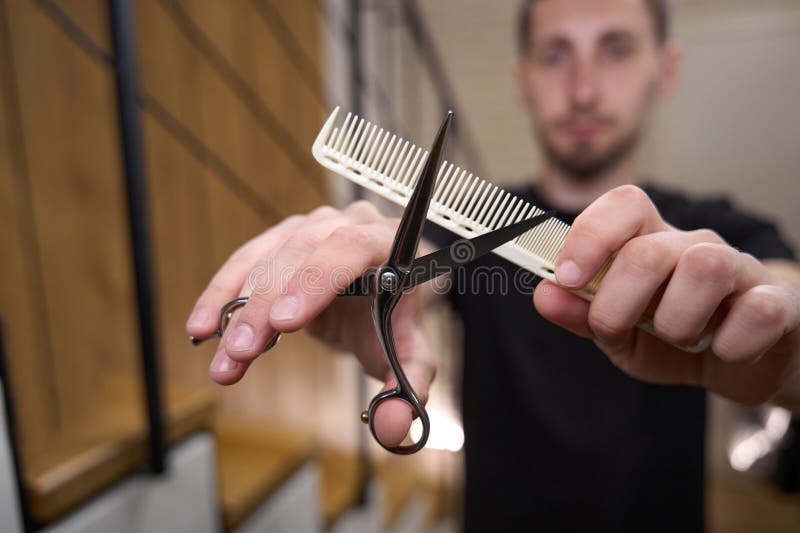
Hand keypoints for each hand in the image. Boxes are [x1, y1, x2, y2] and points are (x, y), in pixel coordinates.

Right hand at [186, 201, 435, 445]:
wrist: (383, 291)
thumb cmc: (398, 315)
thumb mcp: (412, 352)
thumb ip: (409, 386)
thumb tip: (392, 427)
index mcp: (387, 242)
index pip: (351, 248)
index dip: (315, 281)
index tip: (284, 322)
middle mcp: (347, 223)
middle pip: (301, 254)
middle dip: (265, 305)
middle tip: (241, 352)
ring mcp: (311, 227)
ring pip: (268, 258)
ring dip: (238, 308)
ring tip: (223, 357)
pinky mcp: (282, 239)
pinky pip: (245, 261)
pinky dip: (221, 294)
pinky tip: (203, 327)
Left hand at [533, 185, 799, 403]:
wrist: (747, 362)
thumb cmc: (678, 336)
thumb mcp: (621, 331)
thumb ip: (581, 313)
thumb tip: (543, 295)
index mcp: (651, 241)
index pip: (624, 204)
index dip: (589, 235)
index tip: (566, 276)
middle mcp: (695, 245)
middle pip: (648, 250)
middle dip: (618, 300)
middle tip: (616, 328)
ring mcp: (740, 268)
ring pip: (703, 268)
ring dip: (677, 320)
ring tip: (680, 338)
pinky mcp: (779, 301)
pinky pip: (757, 310)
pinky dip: (731, 342)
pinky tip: (723, 350)